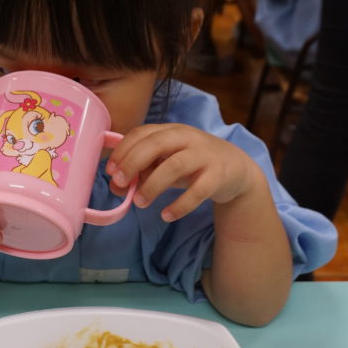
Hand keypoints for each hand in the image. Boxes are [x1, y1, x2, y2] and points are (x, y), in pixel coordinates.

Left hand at [106, 123, 257, 221]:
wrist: (236, 169)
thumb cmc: (194, 164)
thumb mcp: (167, 162)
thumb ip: (143, 171)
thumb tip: (117, 186)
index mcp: (171, 131)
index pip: (142, 133)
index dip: (123, 150)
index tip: (110, 170)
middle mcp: (188, 138)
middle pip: (155, 144)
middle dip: (133, 162)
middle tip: (119, 182)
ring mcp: (204, 155)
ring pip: (175, 165)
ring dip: (152, 185)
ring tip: (139, 203)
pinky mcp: (218, 176)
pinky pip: (198, 191)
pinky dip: (180, 205)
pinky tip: (166, 216)